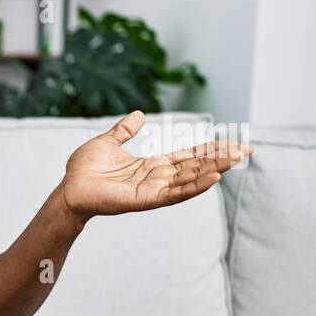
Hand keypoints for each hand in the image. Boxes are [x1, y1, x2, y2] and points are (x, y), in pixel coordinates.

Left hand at [59, 110, 251, 218]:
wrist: (68, 188)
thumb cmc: (84, 169)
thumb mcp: (108, 142)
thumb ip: (124, 131)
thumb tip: (138, 115)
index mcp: (152, 165)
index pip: (189, 156)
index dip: (211, 149)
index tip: (234, 143)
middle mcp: (157, 178)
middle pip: (196, 166)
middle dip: (221, 159)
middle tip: (247, 150)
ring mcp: (153, 190)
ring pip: (190, 179)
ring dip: (214, 169)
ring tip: (236, 159)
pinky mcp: (145, 200)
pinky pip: (174, 193)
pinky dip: (194, 186)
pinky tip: (213, 177)